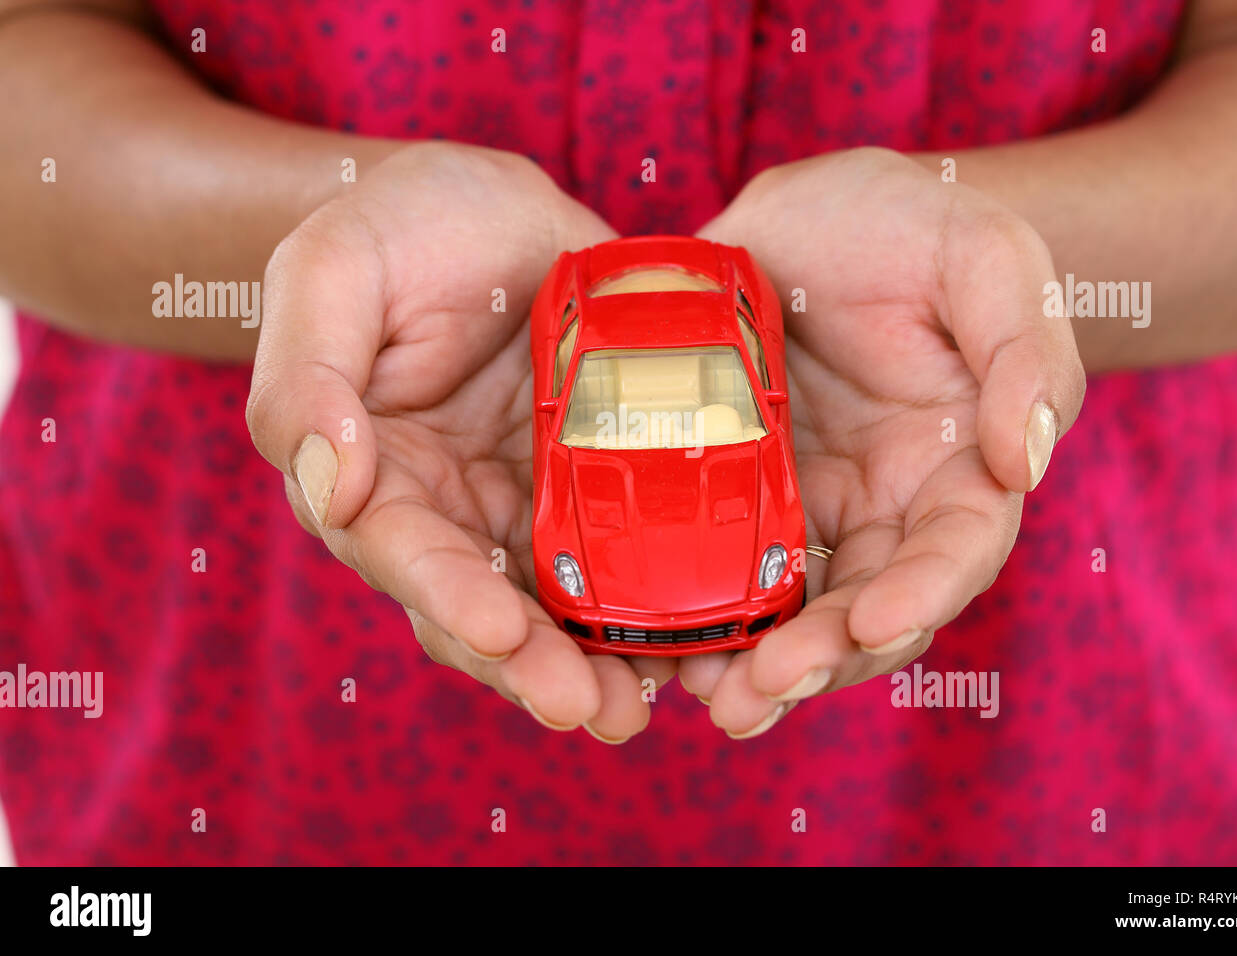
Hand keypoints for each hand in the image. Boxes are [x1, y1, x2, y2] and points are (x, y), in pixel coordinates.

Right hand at [246, 143, 672, 741]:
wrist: (497, 211)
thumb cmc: (401, 227)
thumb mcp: (335, 269)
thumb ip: (307, 373)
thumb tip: (327, 483)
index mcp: (375, 477)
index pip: (402, 552)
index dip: (447, 596)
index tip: (500, 632)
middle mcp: (452, 513)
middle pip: (484, 610)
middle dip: (535, 666)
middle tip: (597, 711)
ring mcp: (530, 508)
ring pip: (560, 607)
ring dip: (601, 662)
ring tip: (648, 702)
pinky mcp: (601, 489)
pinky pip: (628, 558)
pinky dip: (658, 602)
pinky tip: (703, 639)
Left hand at [686, 147, 1085, 737]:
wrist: (807, 218)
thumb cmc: (911, 224)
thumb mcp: (984, 256)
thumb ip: (1025, 348)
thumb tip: (1024, 460)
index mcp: (957, 469)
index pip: (953, 551)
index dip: (919, 595)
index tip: (871, 622)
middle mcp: (882, 511)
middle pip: (863, 610)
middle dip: (819, 658)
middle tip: (757, 693)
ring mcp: (802, 513)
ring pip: (788, 611)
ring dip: (753, 666)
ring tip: (708, 699)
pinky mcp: (730, 501)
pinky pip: (715, 571)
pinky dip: (694, 617)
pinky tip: (654, 648)